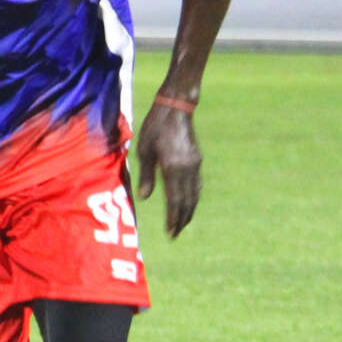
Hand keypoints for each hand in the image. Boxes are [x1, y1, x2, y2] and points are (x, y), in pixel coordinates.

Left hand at [134, 101, 201, 237]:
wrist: (177, 107)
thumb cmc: (155, 126)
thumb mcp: (144, 150)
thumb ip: (146, 175)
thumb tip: (144, 198)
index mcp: (172, 168)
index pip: (175, 200)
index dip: (173, 218)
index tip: (170, 232)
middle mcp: (187, 169)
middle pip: (187, 201)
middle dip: (182, 219)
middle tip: (176, 234)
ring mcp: (194, 164)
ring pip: (194, 194)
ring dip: (189, 210)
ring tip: (183, 223)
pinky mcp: (196, 159)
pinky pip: (196, 185)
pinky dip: (193, 198)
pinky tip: (189, 203)